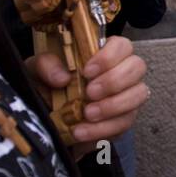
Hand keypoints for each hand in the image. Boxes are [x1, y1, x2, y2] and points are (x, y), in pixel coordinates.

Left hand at [27, 35, 148, 154]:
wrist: (46, 119)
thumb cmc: (47, 87)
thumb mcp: (37, 71)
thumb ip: (45, 65)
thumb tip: (62, 77)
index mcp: (104, 53)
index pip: (122, 45)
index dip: (110, 56)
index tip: (88, 71)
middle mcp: (121, 72)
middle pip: (137, 67)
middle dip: (114, 81)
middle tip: (90, 93)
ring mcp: (126, 96)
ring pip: (138, 95)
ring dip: (113, 106)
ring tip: (87, 114)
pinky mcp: (123, 120)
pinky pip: (124, 123)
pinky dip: (103, 129)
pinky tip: (82, 131)